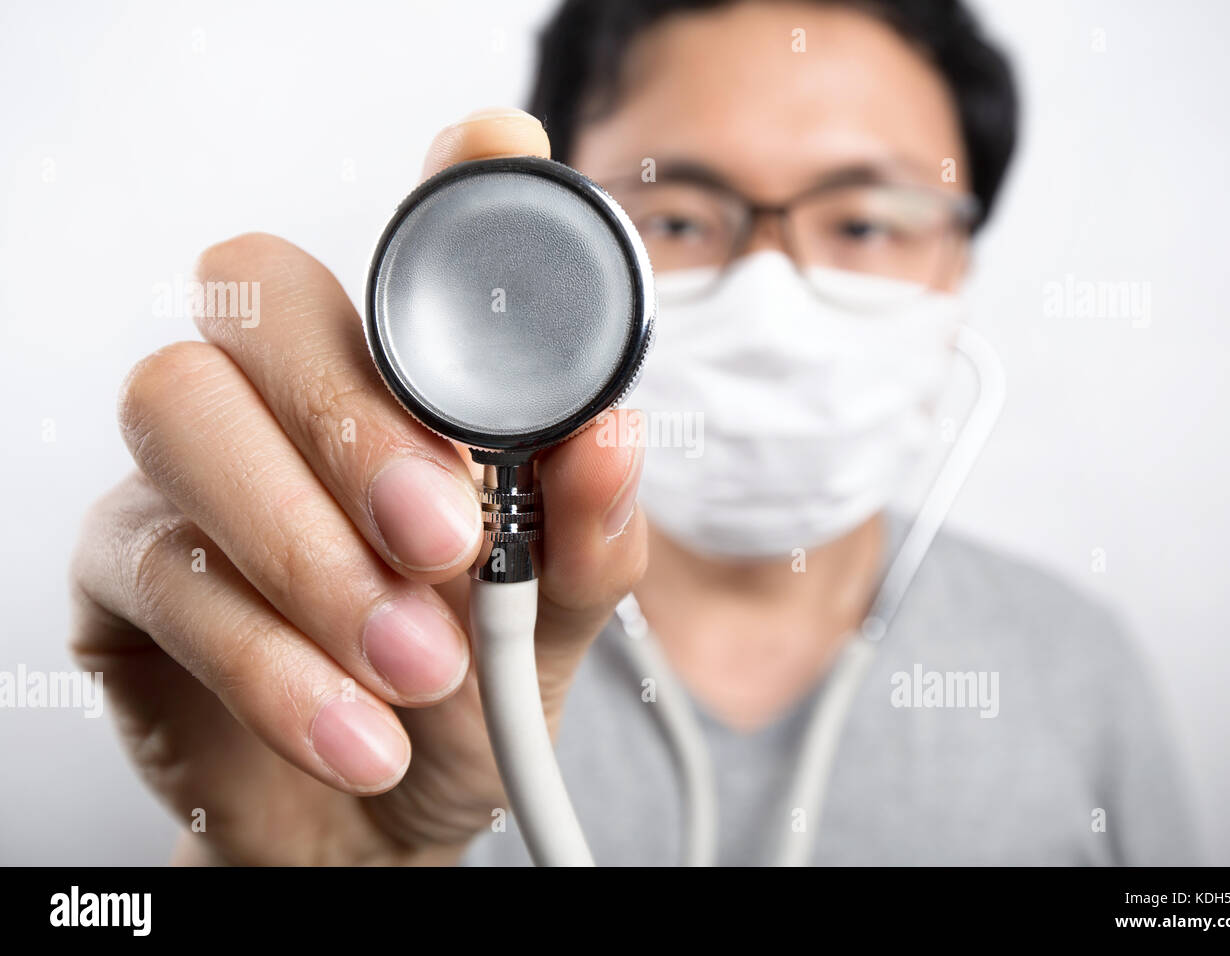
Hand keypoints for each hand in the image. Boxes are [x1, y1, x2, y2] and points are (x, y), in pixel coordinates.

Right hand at [69, 108, 646, 864]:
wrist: (379, 827)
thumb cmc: (466, 695)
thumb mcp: (555, 619)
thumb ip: (587, 531)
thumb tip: (612, 434)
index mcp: (403, 384)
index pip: (407, 243)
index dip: (447, 181)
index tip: (495, 149)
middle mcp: (284, 395)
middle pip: (262, 292)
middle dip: (357, 418)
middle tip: (447, 540)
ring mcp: (188, 472)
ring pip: (180, 406)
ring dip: (311, 548)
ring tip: (415, 665)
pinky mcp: (123, 569)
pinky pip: (161, 566)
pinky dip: (274, 658)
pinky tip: (358, 731)